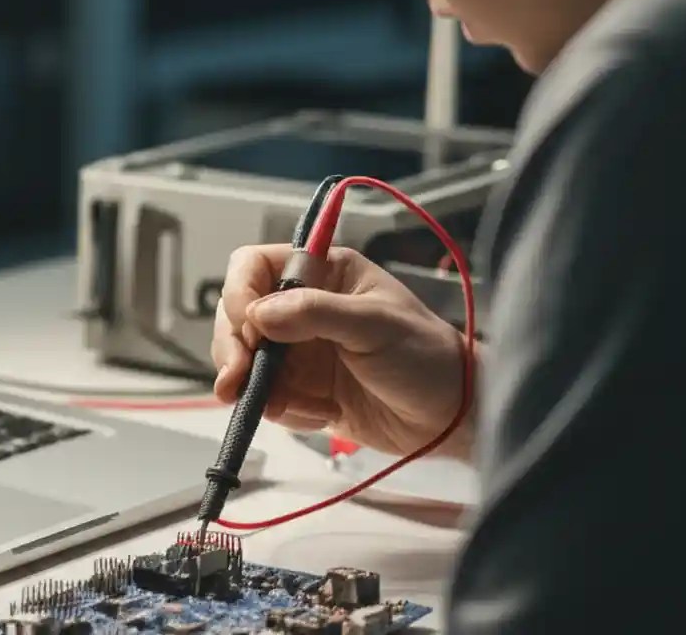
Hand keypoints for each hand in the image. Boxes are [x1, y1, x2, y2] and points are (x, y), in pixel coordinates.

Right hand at [210, 245, 474, 459]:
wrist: (451, 418)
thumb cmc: (424, 357)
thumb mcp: (373, 325)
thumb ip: (314, 313)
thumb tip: (257, 314)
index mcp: (321, 273)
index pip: (254, 267)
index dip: (240, 293)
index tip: (247, 328)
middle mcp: (302, 307)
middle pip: (237, 316)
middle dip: (234, 348)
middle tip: (239, 378)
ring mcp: (299, 350)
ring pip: (245, 360)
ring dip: (252, 384)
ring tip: (278, 405)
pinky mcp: (302, 389)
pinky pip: (268, 397)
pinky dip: (281, 410)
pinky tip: (316, 414)